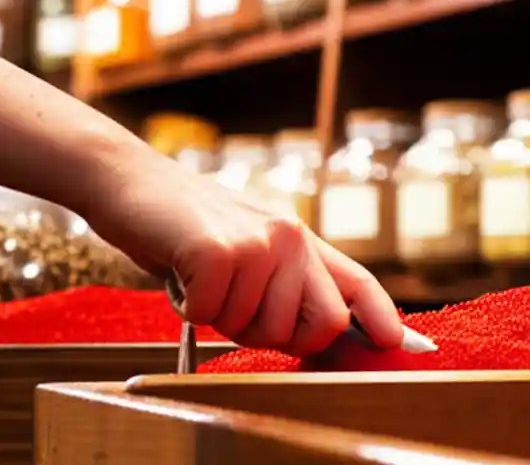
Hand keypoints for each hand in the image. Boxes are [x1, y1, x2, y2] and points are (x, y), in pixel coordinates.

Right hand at [83, 144, 404, 356]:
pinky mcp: (219, 251)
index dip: (383, 318)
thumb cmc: (186, 227)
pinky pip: (212, 317)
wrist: (131, 183)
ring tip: (202, 276)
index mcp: (300, 239)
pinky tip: (181, 271)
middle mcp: (290, 237)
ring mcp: (258, 242)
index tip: (398, 346)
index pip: (356, 282)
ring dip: (221, 317)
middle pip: (318, 326)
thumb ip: (284, 284)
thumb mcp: (248, 248)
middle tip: (234, 304)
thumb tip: (319, 333)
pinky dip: (190, 308)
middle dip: (274, 336)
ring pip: (256, 330)